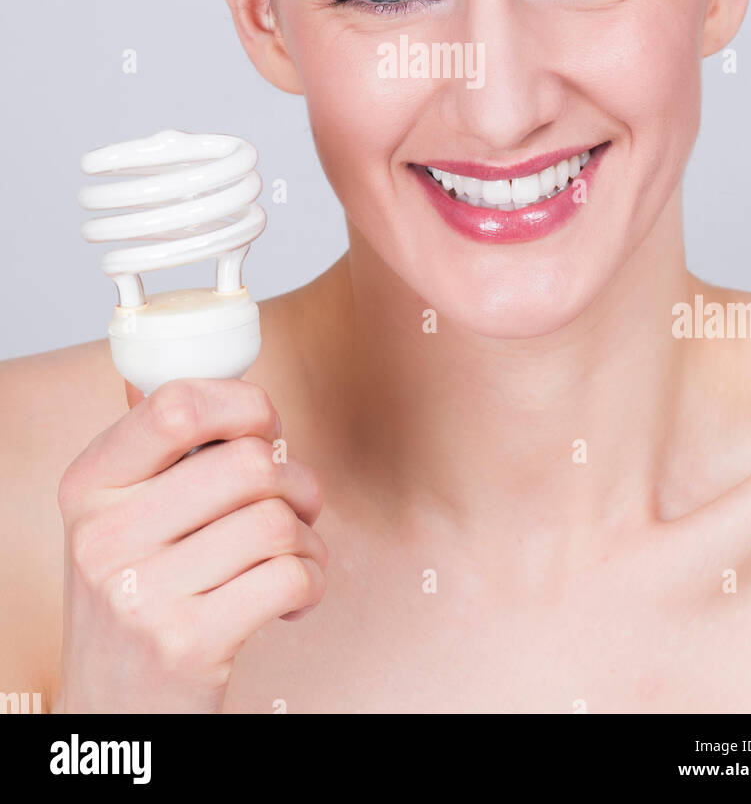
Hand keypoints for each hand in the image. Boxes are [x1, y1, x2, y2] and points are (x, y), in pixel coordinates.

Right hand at [53, 378, 326, 713]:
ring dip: (307, 539)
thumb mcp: (121, 519)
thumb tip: (232, 388)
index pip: (177, 405)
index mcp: (90, 485)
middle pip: (248, 463)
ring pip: (276, 520)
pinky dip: (311, 582)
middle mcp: (105, 535)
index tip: (265, 430)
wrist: (112, 710)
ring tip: (291, 557)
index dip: (245, 405)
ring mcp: (142, 593)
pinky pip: (290, 577)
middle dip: (296, 482)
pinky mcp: (187, 643)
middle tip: (296, 505)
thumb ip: (164, 455)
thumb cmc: (137, 597)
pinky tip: (291, 597)